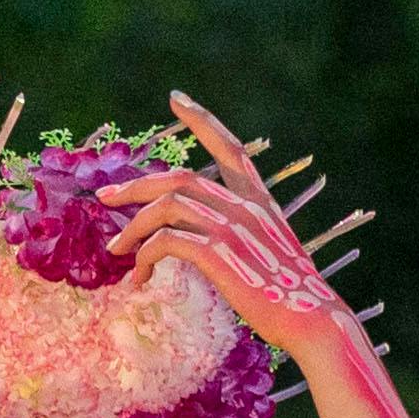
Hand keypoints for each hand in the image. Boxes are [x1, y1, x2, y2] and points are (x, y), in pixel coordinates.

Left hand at [104, 95, 360, 367]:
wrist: (313, 319)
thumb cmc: (288, 295)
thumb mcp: (269, 251)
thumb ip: (241, 234)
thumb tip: (204, 240)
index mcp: (259, 200)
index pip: (230, 147)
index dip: (203, 120)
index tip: (176, 98)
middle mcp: (246, 205)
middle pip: (180, 178)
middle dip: (136, 186)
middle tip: (105, 198)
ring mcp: (233, 227)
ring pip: (166, 207)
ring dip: (133, 229)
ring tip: (116, 252)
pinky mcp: (219, 253)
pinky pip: (166, 242)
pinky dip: (144, 258)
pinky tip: (139, 278)